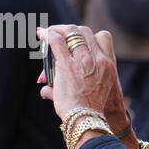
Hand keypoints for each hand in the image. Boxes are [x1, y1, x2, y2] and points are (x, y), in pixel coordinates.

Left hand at [38, 24, 131, 141]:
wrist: (87, 118)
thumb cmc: (92, 109)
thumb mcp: (96, 91)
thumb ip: (77, 85)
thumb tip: (44, 90)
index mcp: (108, 64)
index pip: (102, 37)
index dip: (87, 34)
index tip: (75, 37)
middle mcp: (98, 59)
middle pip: (85, 31)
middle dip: (69, 30)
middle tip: (58, 34)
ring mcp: (83, 60)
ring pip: (71, 32)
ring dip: (58, 30)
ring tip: (47, 34)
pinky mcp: (66, 64)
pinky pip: (56, 41)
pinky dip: (46, 34)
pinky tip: (40, 34)